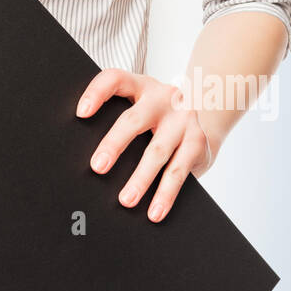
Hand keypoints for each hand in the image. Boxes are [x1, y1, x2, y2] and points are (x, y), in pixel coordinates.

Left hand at [76, 69, 220, 221]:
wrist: (210, 112)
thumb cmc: (161, 114)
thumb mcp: (143, 105)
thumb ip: (123, 118)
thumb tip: (93, 158)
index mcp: (142, 86)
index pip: (115, 79)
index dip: (97, 92)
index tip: (80, 112)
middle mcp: (163, 98)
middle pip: (133, 120)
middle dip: (114, 144)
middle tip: (97, 167)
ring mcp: (182, 120)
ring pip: (157, 151)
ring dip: (140, 178)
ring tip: (125, 200)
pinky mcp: (197, 142)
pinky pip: (178, 172)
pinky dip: (165, 194)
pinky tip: (154, 211)